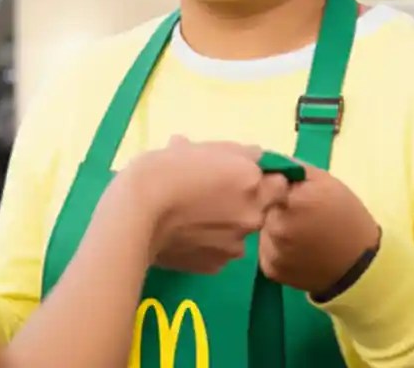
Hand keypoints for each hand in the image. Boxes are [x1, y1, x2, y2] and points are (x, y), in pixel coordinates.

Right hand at [117, 136, 289, 273]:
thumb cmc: (161, 171)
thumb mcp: (194, 147)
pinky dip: (208, 243)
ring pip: (238, 231)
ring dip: (225, 223)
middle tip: (210, 194)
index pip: (280, 181)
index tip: (238, 176)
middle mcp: (253, 215)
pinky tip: (184, 235)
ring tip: (191, 217)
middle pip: (260, 207)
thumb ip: (231, 150)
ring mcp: (235, 245)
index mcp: (250, 180)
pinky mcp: (216, 267)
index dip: (261, 177)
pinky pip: (219, 251)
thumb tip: (254, 154)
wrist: (133, 217)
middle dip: (242, 201)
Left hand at [258, 163, 379, 294]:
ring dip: (272, 228)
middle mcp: (278, 226)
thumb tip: (264, 160)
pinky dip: (275, 249)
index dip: (272, 186)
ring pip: (260, 229)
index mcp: (293, 200)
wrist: (360, 262)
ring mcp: (273, 251)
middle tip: (296, 214)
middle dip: (272, 207)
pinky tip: (295, 249)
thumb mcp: (325, 181)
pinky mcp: (271, 269)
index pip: (263, 184)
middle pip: (260, 208)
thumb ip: (292, 168)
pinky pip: (264, 251)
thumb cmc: (344, 215)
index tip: (285, 191)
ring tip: (297, 232)